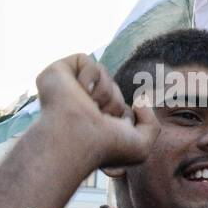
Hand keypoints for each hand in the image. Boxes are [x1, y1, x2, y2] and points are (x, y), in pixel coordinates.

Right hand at [35, 54, 157, 168]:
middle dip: (114, 103)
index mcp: (94, 121)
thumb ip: (151, 125)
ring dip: (104, 92)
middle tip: (98, 118)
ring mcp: (66, 89)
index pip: (121, 106)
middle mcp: (79, 105)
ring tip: (88, 107)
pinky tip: (79, 91)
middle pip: (114, 88)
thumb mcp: (141, 146)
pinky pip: (86, 60)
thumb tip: (139, 100)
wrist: (79, 138)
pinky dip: (90, 76)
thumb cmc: (106, 147)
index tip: (112, 132)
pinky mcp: (56, 73)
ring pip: (103, 73)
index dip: (124, 116)